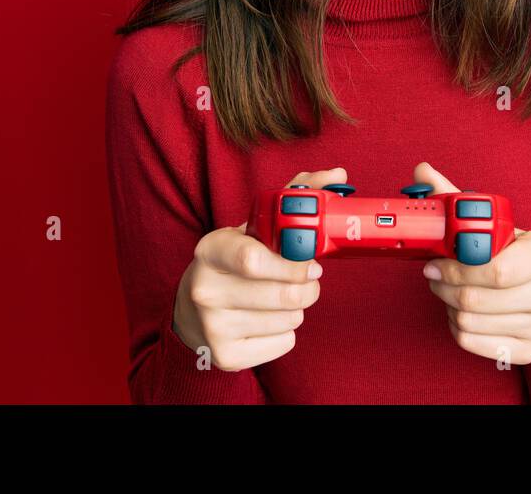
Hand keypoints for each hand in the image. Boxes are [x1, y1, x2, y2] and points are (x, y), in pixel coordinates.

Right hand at [171, 167, 347, 370]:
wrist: (193, 312)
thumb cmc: (234, 262)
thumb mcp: (251, 228)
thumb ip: (293, 197)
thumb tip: (337, 174)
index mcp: (210, 249)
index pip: (253, 259)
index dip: (293, 264)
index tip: (313, 262)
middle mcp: (205, 288)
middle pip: (281, 296)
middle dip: (307, 287)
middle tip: (309, 280)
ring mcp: (212, 326)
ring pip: (288, 320)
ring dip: (297, 308)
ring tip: (281, 298)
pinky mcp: (225, 357)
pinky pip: (283, 344)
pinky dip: (285, 332)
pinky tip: (266, 321)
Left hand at [415, 162, 530, 364]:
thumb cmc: (525, 259)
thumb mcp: (505, 228)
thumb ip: (463, 202)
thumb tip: (422, 171)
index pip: (495, 269)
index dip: (456, 267)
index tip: (436, 261)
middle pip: (476, 298)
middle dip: (443, 285)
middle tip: (434, 274)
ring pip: (469, 321)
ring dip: (448, 305)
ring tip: (449, 290)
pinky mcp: (526, 352)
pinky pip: (472, 342)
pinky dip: (457, 326)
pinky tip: (462, 311)